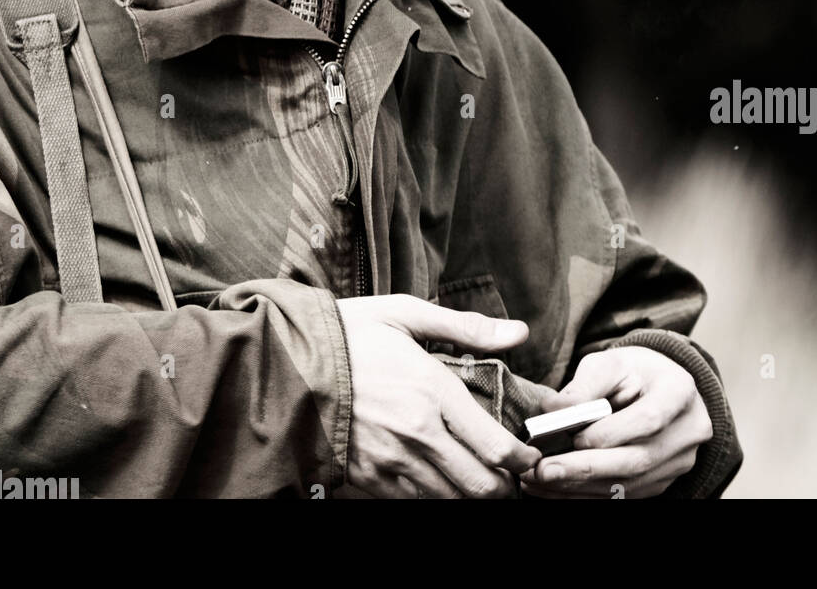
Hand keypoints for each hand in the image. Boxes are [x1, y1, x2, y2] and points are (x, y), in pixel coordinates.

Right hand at [336, 293, 542, 498]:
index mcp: (431, 390)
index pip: (494, 445)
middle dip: (503, 486)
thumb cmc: (348, 334)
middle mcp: (417, 433)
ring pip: (449, 499)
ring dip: (470, 494)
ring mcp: (392, 460)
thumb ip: (467, 327)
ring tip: (478, 478)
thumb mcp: (405, 314)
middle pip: (478, 485)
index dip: (521, 460)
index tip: (529, 456)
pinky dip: (432, 496)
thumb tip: (518, 332)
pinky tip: (437, 478)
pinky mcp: (368, 477)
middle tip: (510, 476)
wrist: (286, 365)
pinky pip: (413, 502)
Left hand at [519, 346, 711, 498]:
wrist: (659, 386)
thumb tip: (551, 410)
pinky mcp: (663, 480)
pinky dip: (589, 494)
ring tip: (542, 482)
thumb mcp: (611, 363)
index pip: (648, 419)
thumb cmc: (633, 370)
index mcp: (679, 391)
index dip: (609, 433)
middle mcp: (688, 431)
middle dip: (587, 468)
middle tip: (545, 471)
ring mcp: (679, 461)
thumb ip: (584, 386)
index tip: (573, 437)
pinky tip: (558, 490)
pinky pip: (626, 494)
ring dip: (582, 486)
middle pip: (638, 460)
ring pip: (631, 484)